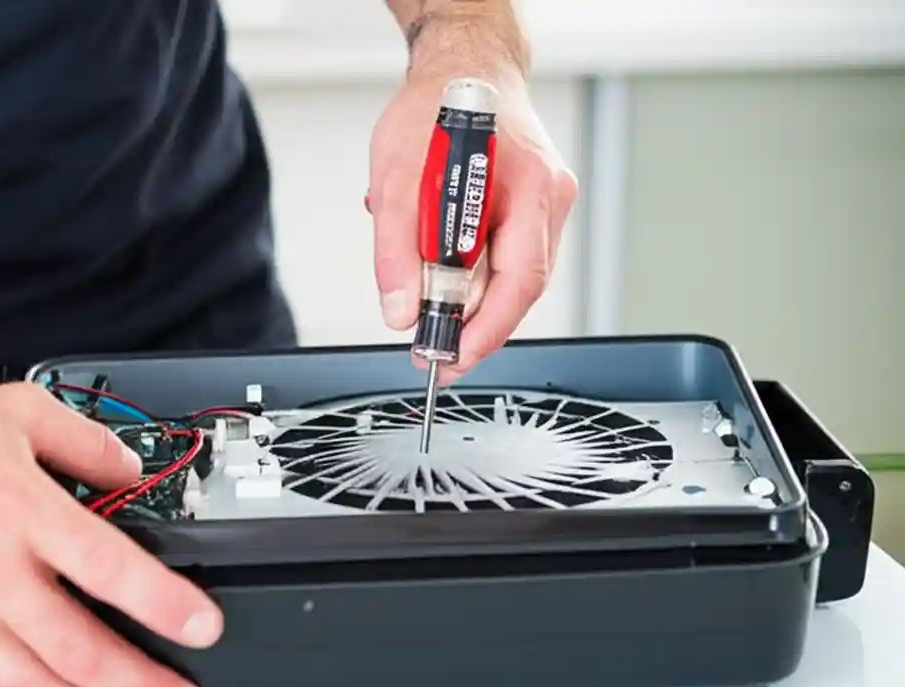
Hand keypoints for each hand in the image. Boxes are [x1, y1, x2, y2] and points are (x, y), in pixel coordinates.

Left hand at [367, 39, 577, 384]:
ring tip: (428, 309)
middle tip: (432, 348)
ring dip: (472, 298)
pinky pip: (508, 256)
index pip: (519, 281)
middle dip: (474, 323)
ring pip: (513, 276)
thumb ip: (397, 251)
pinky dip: (475, 273)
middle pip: (520, 286)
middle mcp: (551, 196)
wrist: (460, 68)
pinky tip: (445, 269)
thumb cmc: (434, 108)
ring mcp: (548, 202)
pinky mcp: (535, 207)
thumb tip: (400, 311)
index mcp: (532, 186)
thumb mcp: (397, 178)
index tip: (455, 357)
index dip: (487, 329)